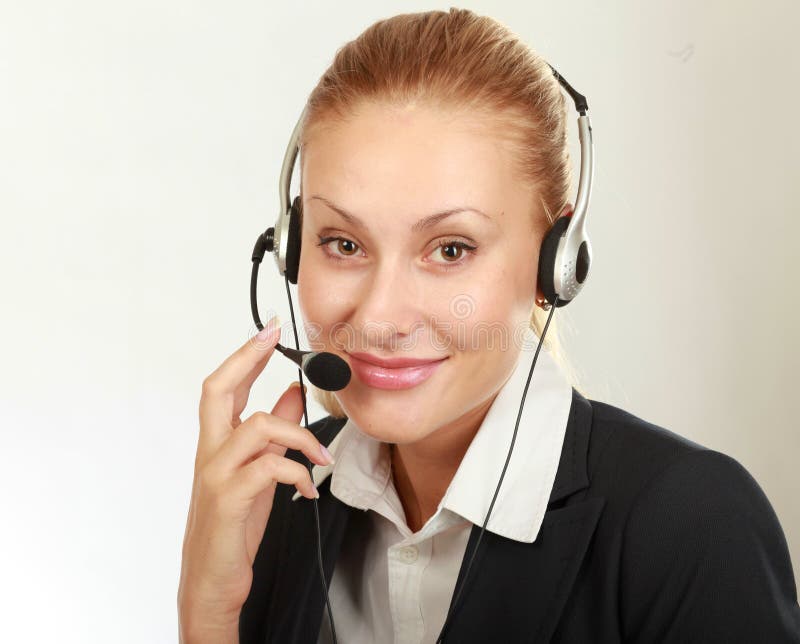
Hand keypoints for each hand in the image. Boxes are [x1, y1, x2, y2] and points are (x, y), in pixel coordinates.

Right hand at [177, 317, 331, 639]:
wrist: (211, 580)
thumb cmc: (233, 525)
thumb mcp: (259, 473)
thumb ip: (273, 434)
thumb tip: (294, 394)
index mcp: (217, 444)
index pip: (223, 388)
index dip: (244, 355)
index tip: (267, 329)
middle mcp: (211, 453)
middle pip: (217, 390)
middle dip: (247, 359)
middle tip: (273, 339)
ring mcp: (217, 475)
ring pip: (257, 426)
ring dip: (300, 435)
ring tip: (323, 459)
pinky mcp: (229, 500)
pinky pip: (270, 467)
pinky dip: (298, 472)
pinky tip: (309, 490)